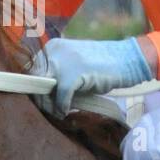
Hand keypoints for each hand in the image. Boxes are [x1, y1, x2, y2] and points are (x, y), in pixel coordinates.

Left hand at [28, 37, 152, 116]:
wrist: (127, 60)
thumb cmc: (101, 65)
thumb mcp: (74, 65)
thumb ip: (57, 75)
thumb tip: (42, 94)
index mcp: (53, 47)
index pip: (32, 69)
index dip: (34, 86)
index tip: (40, 99)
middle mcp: (55, 51)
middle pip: (34, 79)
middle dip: (39, 97)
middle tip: (48, 108)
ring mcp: (63, 62)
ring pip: (45, 88)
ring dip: (49, 104)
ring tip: (57, 111)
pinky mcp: (74, 75)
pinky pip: (60, 96)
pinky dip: (62, 107)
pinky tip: (66, 111)